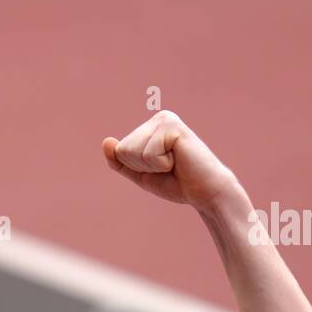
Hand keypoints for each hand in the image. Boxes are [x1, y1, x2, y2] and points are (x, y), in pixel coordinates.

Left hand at [102, 111, 239, 210]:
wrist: (205, 193)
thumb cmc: (176, 183)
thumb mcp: (140, 174)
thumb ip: (120, 161)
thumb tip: (106, 141)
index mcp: (150, 127)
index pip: (119, 151)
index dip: (137, 167)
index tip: (161, 168)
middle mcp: (159, 118)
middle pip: (124, 149)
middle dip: (143, 166)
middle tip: (169, 167)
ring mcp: (167, 120)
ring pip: (134, 151)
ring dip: (153, 166)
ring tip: (175, 163)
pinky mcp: (174, 127)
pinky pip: (149, 153)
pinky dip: (162, 164)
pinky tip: (180, 160)